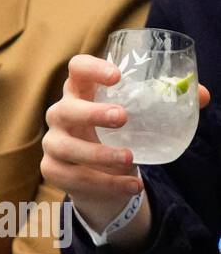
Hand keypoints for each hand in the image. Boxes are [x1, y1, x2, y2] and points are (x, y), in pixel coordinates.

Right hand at [42, 54, 209, 242]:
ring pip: (66, 148)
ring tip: (129, 160)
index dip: (91, 68)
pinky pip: (74, 177)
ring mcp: (53, 143)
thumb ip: (166, 103)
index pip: (76, 69)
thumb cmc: (118, 133)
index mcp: (81, 91)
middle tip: (123, 119)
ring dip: (98, 154)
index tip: (117, 76)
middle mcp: (60, 114)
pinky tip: (130, 185)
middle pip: (65, 109)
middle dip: (91, 114)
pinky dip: (104, 183)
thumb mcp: (138, 115)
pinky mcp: (53, 169)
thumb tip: (201, 95)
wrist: (98, 172)